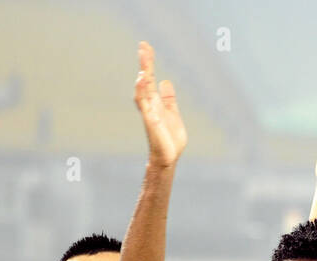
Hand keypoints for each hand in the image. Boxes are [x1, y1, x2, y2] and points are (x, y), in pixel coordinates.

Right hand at [133, 41, 185, 166]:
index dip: (148, 63)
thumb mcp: (173, 114)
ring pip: (143, 91)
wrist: (168, 158)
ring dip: (143, 75)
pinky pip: (145, 105)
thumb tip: (165, 82)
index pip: (151, 78)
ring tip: (144, 60)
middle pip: (146, 80)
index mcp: (156, 102)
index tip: (146, 47)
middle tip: (143, 45)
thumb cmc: (169, 140)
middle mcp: (151, 105)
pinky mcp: (151, 122)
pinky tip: (143, 81)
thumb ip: (169, 99)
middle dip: (145, 63)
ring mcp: (149, 113)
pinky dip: (143, 92)